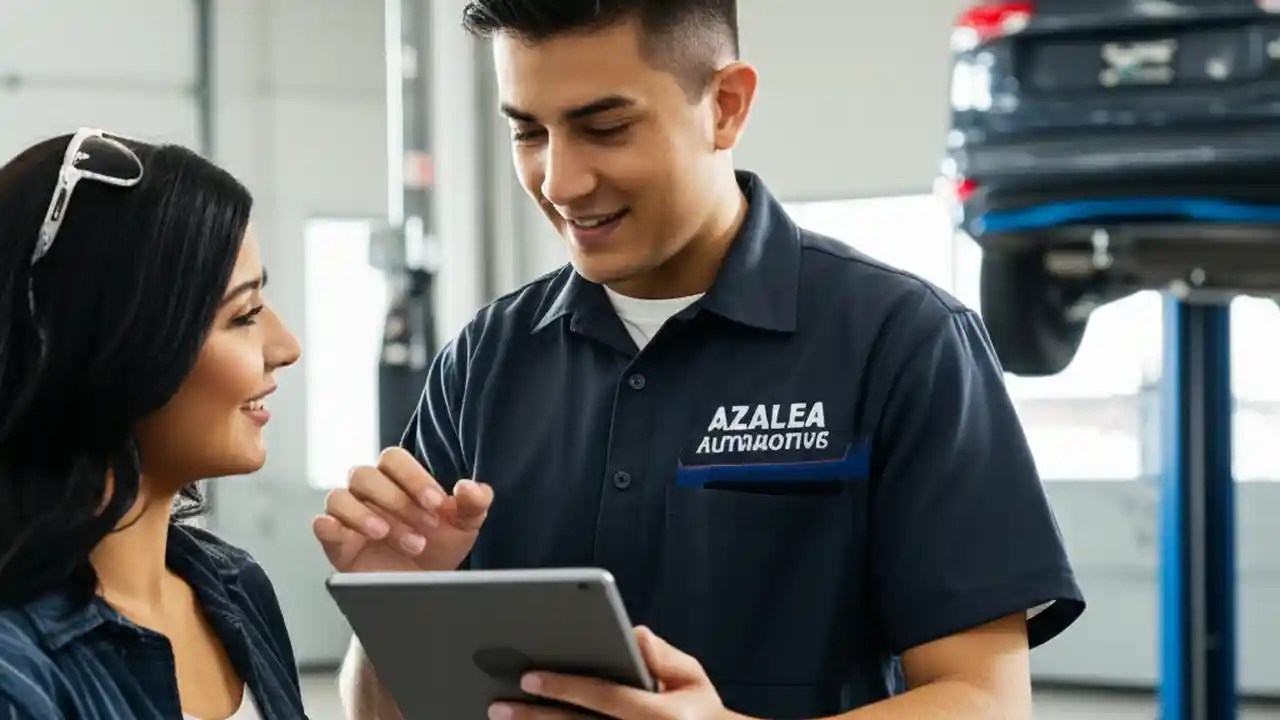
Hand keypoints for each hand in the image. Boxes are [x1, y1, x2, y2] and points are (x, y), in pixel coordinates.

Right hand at [312, 447, 492, 572]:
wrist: (426, 586)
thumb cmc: (440, 546)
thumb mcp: (465, 525)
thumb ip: (474, 502)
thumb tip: (471, 487)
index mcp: (398, 478)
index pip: (394, 459)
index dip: (414, 478)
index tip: (436, 504)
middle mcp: (370, 491)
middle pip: (365, 474)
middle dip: (396, 502)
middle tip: (423, 529)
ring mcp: (350, 514)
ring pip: (341, 497)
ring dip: (365, 516)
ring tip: (387, 535)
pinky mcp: (336, 541)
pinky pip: (322, 524)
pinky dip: (328, 525)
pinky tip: (342, 533)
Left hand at [489, 627, 741, 719]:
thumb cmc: (697, 710)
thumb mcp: (692, 678)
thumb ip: (663, 655)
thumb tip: (634, 634)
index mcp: (658, 715)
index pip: (604, 697)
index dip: (565, 686)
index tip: (529, 676)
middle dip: (535, 716)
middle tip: (498, 704)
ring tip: (501, 717)